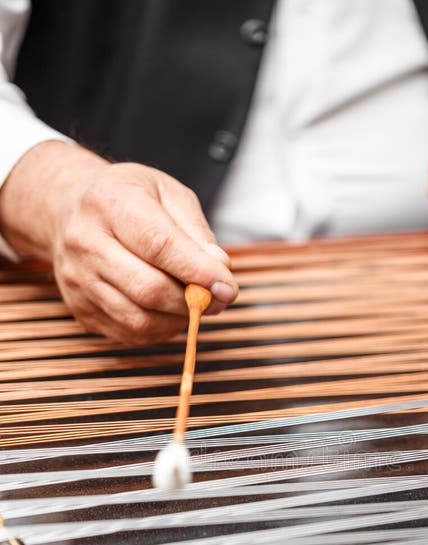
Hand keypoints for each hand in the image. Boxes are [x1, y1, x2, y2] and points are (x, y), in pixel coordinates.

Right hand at [0, 141, 237, 343]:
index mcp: (109, 202)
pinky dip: (159, 329)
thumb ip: (196, 233)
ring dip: (177, 319)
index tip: (227, 286)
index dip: (199, 272)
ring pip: (139, 319)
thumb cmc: (128, 199)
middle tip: (216, 298)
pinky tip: (168, 311)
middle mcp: (85, 242)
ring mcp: (77, 279)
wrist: (68, 210)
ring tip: (192, 303)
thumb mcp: (167, 194)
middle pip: (148, 289)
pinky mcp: (80, 308)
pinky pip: (129, 333)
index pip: (159, 245)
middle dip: (192, 301)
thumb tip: (219, 272)